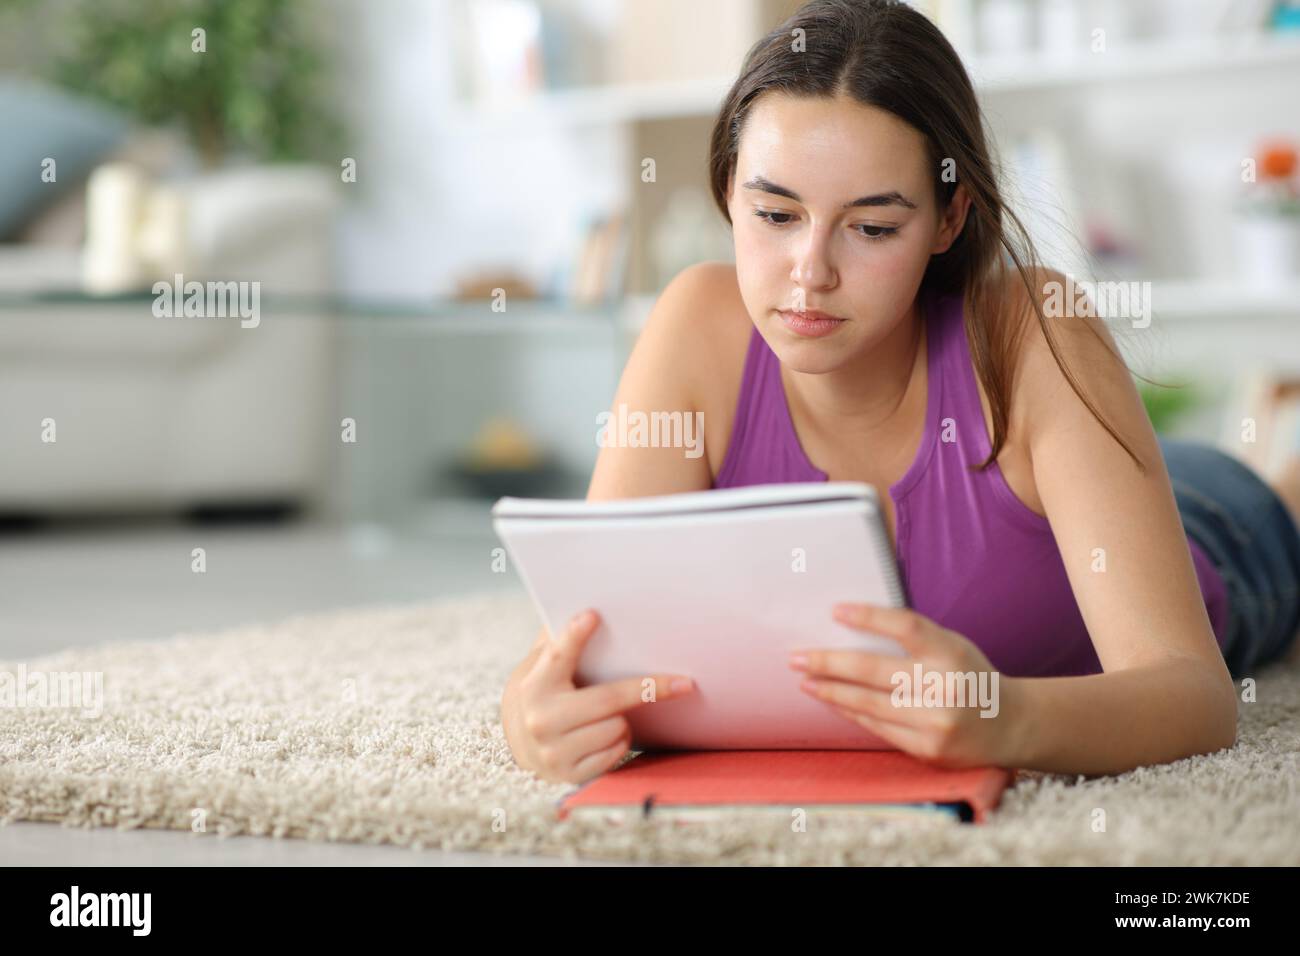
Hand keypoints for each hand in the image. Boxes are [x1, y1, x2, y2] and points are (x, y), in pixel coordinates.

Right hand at [507, 609, 696, 783]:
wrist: (521, 742)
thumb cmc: (546, 691)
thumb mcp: (543, 665)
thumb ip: (560, 640)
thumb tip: (590, 611)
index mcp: (535, 685)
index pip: (557, 656)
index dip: (574, 636)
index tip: (593, 615)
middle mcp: (541, 719)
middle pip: (608, 699)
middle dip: (649, 689)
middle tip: (685, 683)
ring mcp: (554, 751)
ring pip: (617, 728)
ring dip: (623, 718)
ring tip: (607, 714)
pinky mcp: (569, 774)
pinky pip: (617, 752)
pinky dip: (618, 741)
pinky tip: (602, 735)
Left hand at [789, 603, 1021, 768]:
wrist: (1010, 725)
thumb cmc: (969, 675)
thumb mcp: (952, 645)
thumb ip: (913, 638)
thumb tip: (850, 626)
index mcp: (951, 651)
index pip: (905, 626)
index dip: (869, 617)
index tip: (836, 611)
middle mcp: (944, 686)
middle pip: (872, 671)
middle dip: (827, 663)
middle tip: (796, 657)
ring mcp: (935, 722)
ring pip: (867, 703)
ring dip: (830, 691)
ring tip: (805, 680)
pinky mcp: (927, 749)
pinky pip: (878, 727)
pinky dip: (851, 712)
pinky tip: (833, 701)